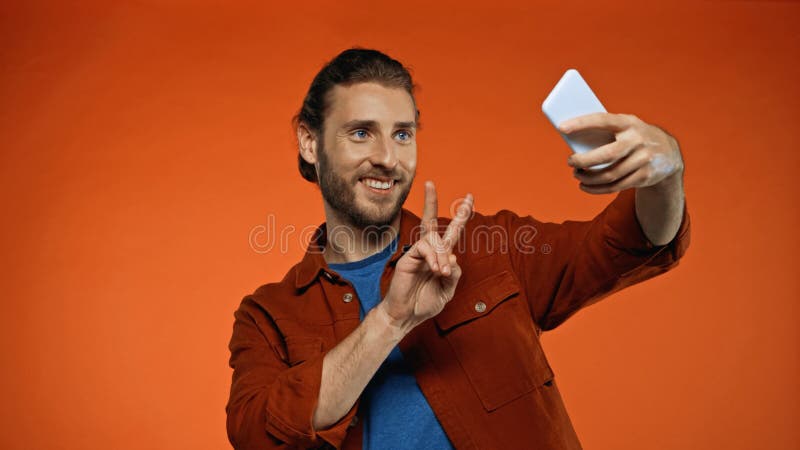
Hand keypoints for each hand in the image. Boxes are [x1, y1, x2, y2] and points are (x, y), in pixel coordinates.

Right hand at [377, 181, 473, 334]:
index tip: (469, 198)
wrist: (406, 315)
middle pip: (432, 221)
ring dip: (442, 255)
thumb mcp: (448, 290)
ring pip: (434, 239)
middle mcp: (429, 251)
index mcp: (441, 256)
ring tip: (442, 273)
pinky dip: (433, 258)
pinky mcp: (408, 258)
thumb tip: (453, 256)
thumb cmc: (425, 303)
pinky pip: (424, 248)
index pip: (452, 232)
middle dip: (431, 201)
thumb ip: (454, 274)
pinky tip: (435, 270)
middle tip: (430, 183)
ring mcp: (418, 253)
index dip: (461, 216)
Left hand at [560, 113, 683, 193]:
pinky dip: (596, 189)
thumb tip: (573, 141)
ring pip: (609, 175)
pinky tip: (585, 186)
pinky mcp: (645, 176)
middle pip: (607, 155)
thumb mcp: (625, 127)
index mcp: (629, 122)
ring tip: (577, 175)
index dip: (582, 123)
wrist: (668, 153)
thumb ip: (605, 132)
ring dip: (588, 178)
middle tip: (570, 162)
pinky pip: (615, 186)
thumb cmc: (634, 137)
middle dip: (584, 161)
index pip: (603, 120)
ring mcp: (644, 159)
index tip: (561, 127)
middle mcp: (638, 140)